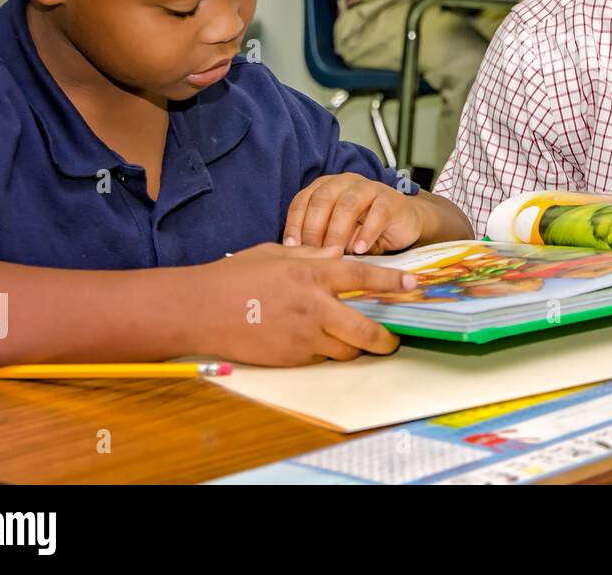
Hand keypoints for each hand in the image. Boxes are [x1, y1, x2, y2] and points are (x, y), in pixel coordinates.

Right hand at [192, 243, 417, 364]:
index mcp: (312, 275)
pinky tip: (316, 342)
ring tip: (353, 339)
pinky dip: (325, 352)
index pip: (363, 277)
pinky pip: (320, 359)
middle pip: (366, 331)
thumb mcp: (275, 254)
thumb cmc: (234, 277)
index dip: (392, 281)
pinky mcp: (291, 358)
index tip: (413, 285)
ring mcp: (303, 337)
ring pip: (346, 351)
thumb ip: (311, 254)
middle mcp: (314, 308)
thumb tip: (339, 252)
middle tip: (392, 338)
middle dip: (386, 338)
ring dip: (354, 347)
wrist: (198, 311)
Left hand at [284, 173, 427, 254]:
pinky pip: (377, 213)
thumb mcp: (336, 234)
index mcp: (326, 187)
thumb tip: (299, 257)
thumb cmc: (364, 229)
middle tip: (313, 254)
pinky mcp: (391, 200)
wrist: (402, 223)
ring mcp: (369, 188)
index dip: (295, 223)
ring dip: (338, 231)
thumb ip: (319, 239)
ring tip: (335, 254)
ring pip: (348, 205)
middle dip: (314, 229)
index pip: (303, 200)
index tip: (291, 246)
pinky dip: (366, 232)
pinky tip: (360, 249)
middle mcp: (345, 182)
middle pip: (322, 200)